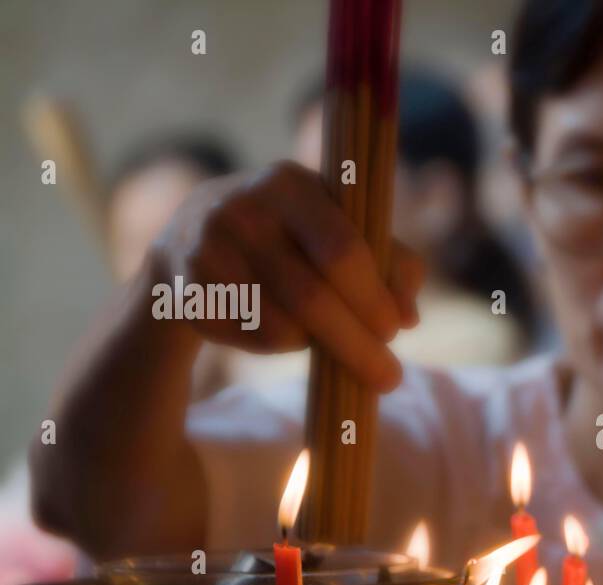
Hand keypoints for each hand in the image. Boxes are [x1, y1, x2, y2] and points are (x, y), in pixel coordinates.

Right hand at [147, 160, 422, 391]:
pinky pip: (253, 340)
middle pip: (311, 299)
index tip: (396, 331)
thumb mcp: (343, 227)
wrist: (192, 237)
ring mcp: (207, 252)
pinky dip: (280, 346)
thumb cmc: (293, 234)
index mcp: (290, 184)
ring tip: (323, 333)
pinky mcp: (190, 293)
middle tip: (389, 377)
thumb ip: (390, 262)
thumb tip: (409, 316)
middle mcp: (242, 211)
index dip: (373, 298)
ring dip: (316, 344)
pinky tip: (280, 326)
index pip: (342, 250)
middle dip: (358, 345)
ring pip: (282, 328)